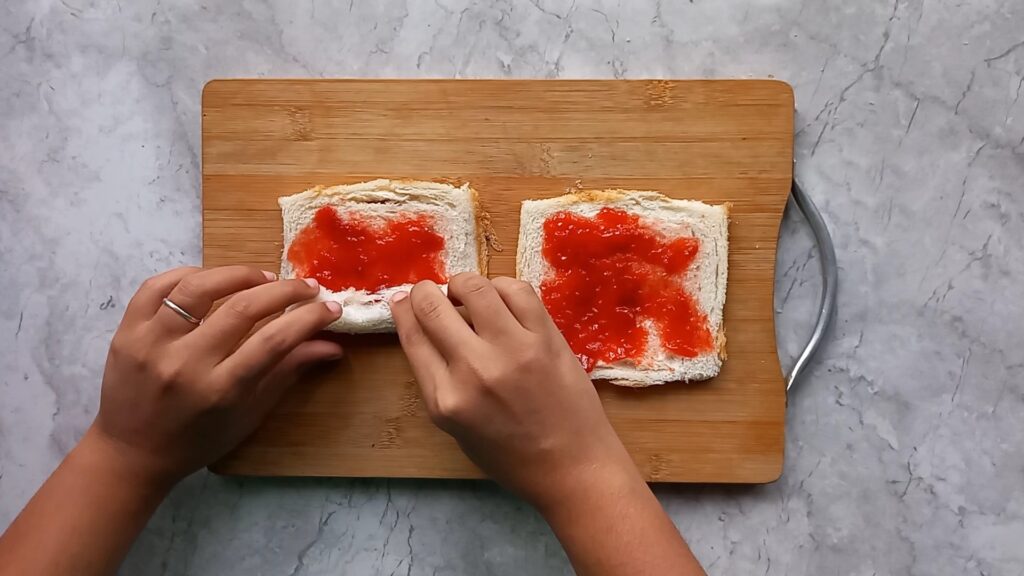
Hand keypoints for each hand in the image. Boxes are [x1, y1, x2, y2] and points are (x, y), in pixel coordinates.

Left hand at [91, 265, 343, 485]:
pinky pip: (157, 286)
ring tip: (261, 277)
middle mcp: (185, 364)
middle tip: (306, 286)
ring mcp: (151, 344)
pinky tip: (212, 279)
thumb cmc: (199, 439)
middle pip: (242, 309)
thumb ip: (287, 372)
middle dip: (284, 290)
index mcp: (220, 391)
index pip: (273, 341)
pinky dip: (190, 274)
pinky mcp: (127, 331)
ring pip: (198, 287)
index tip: (330, 306)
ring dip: (238, 274)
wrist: (131, 453)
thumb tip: (331, 345)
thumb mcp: (249, 414)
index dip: (308, 318)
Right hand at [388, 273, 634, 509]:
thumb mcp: (456, 429)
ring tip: (466, 292)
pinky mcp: (546, 337)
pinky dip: (501, 286)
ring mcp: (513, 349)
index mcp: (446, 400)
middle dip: (425, 291)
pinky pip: (517, 290)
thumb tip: (424, 331)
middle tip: (431, 291)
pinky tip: (500, 298)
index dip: (403, 309)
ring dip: (462, 283)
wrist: (572, 466)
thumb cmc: (511, 456)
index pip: (412, 336)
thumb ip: (437, 382)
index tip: (402, 299)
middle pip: (433, 306)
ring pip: (475, 287)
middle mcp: (474, 370)